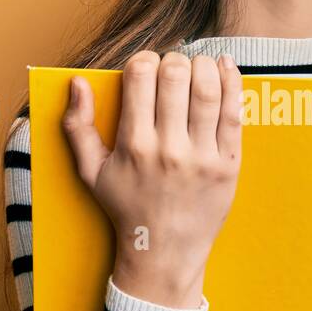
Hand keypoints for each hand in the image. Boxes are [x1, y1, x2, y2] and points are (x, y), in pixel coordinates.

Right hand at [62, 50, 243, 307]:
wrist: (164, 251)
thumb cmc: (127, 208)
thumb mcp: (90, 172)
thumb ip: (78, 126)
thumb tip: (77, 82)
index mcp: (133, 145)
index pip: (140, 76)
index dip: (144, 59)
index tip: (146, 66)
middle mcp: (168, 148)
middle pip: (175, 75)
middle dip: (174, 59)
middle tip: (174, 67)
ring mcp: (202, 156)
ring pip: (207, 89)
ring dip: (203, 66)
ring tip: (197, 66)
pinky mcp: (228, 165)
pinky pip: (234, 114)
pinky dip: (232, 83)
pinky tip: (224, 67)